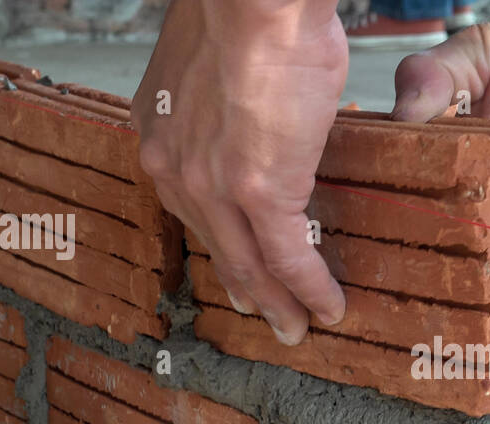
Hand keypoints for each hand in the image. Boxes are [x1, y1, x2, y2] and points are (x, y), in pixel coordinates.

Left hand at [134, 0, 347, 344]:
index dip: (219, 240)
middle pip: (215, 244)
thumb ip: (233, 102)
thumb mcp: (222, 61)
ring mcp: (214, 186)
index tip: (238, 262)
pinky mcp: (260, 193)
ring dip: (276, 302)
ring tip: (298, 326)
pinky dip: (309, 290)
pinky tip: (328, 308)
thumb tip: (271, 111)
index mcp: (161, 131)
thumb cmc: (248, 6)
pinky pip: (288, 258)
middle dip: (244, 287)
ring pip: (247, 263)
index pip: (193, 203)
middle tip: (267, 314)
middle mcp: (176, 167)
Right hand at [391, 0, 489, 239]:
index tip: (390, 219)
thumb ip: (436, 75)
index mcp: (462, 146)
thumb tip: (400, 114)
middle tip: (440, 252)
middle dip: (456, 239)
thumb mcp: (478, 50)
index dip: (409, 202)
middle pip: (468, 222)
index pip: (427, 183)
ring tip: (487, 271)